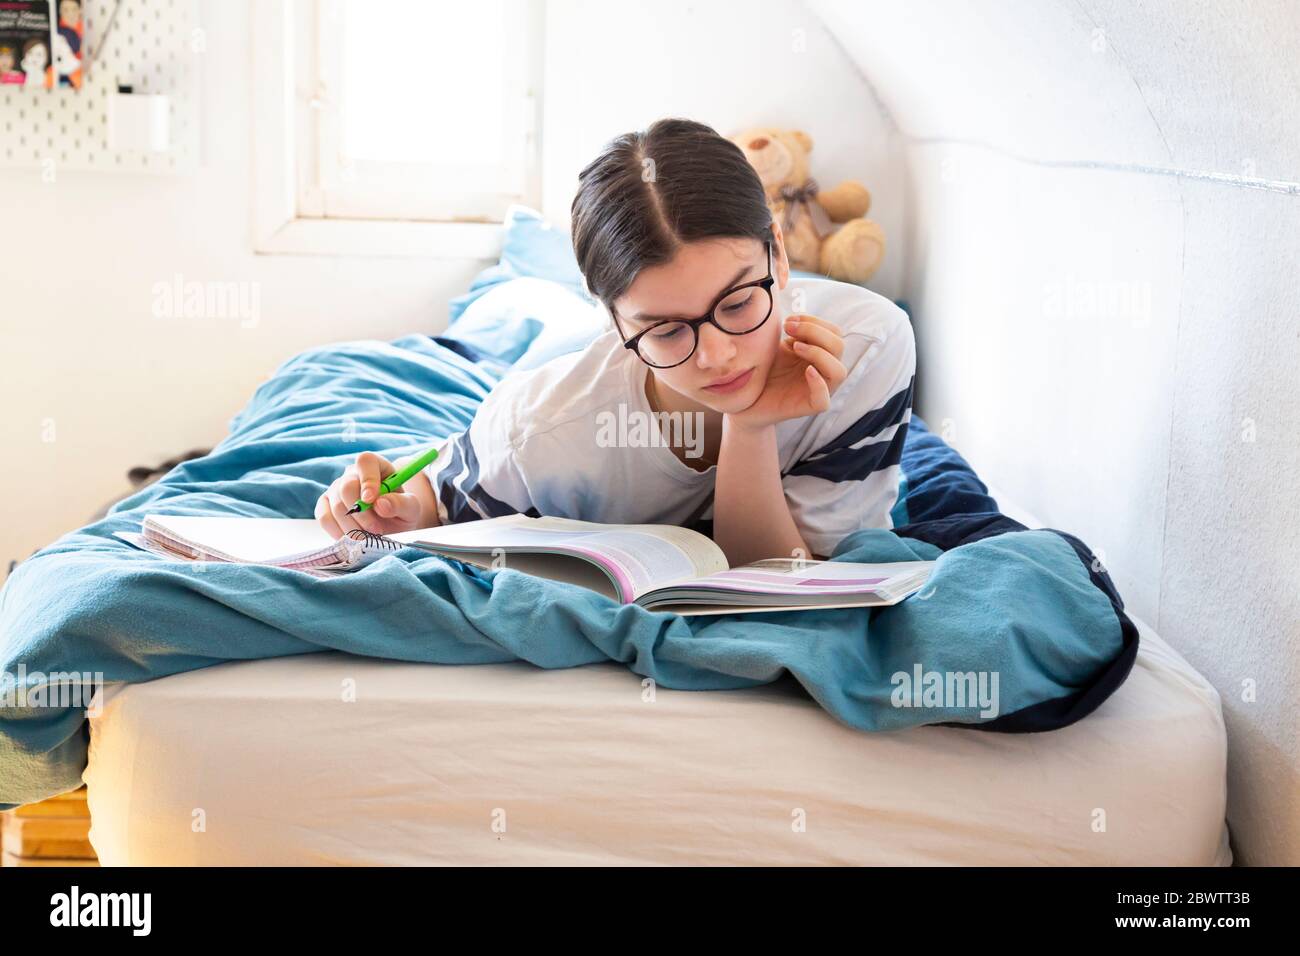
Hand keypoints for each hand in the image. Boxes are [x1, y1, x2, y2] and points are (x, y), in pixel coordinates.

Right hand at [315, 451, 425, 539]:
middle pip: (347, 487)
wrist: (390, 526)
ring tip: (369, 537)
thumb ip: (401, 503)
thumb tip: (381, 503)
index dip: (367, 480)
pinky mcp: (325, 505)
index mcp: (376, 466)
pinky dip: (338, 532)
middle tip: (377, 529)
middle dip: (362, 514)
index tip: (372, 500)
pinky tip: (353, 538)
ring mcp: (335, 488)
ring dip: (353, 527)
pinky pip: (324, 518)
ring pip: (336, 506)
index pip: (366, 462)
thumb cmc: (401, 512)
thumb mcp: (411, 509)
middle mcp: (352, 474)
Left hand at [728, 314, 846, 430]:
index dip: (815, 322)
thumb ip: (785, 325)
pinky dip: (819, 384)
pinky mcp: (808, 407)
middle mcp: (822, 370)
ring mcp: (818, 388)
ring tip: (795, 347)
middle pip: (839, 346)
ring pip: (839, 371)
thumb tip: (785, 290)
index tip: (788, 320)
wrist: (742, 398)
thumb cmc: (759, 368)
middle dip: (815, 332)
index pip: (834, 332)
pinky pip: (825, 399)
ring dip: (819, 353)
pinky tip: (806, 371)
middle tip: (788, 329)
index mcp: (818, 353)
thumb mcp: (773, 342)